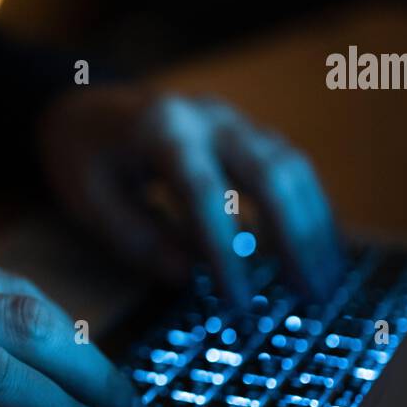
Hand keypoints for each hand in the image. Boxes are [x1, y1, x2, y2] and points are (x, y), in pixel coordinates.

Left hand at [40, 87, 343, 303]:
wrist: (85, 107)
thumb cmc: (82, 158)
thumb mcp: (88, 199)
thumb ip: (137, 238)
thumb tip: (188, 276)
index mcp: (160, 130)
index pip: (203, 191)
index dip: (223, 247)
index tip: (236, 300)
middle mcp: (208, 118)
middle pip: (268, 171)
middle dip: (293, 236)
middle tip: (309, 295)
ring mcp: (234, 121)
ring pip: (291, 165)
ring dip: (314, 225)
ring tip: (324, 282)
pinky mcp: (248, 133)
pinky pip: (291, 168)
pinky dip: (310, 210)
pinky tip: (320, 252)